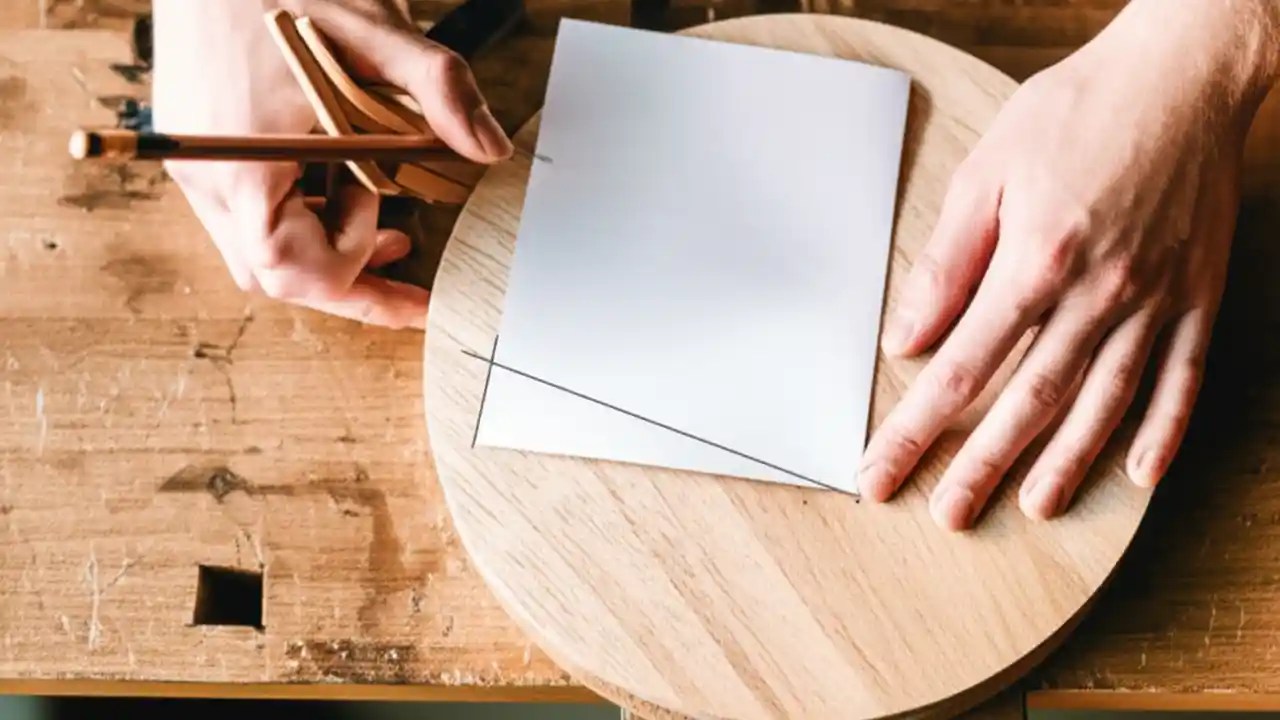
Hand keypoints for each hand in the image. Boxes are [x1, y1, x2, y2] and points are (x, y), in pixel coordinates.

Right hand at [153, 0, 512, 328]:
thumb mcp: (376, 31)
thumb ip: (440, 90)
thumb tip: (490, 147)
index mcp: (240, 161)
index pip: (290, 266)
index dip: (354, 270)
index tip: (405, 243)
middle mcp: (206, 174)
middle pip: (272, 274)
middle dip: (349, 283)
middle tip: (412, 291)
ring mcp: (197, 163)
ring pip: (258, 250)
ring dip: (328, 250)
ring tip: (394, 233)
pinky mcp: (202, 146)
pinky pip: (252, 211)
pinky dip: (305, 217)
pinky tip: (350, 190)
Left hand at [859, 0, 1279, 528]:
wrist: (1179, 74)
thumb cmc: (1076, 112)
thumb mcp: (986, 174)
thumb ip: (945, 264)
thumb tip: (906, 338)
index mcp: (1036, 261)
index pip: (962, 368)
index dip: (915, 430)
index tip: (881, 473)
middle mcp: (1099, 292)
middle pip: (1028, 401)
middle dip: (980, 465)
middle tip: (946, 516)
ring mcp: (1155, 300)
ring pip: (1104, 402)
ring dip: (1066, 463)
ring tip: (1032, 508)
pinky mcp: (1199, 296)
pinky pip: (1183, 377)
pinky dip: (1163, 430)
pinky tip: (1140, 473)